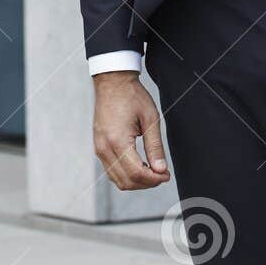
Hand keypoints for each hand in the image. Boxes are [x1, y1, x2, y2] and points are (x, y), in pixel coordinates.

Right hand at [92, 71, 169, 189]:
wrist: (112, 82)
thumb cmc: (132, 96)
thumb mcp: (150, 119)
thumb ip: (155, 147)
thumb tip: (161, 170)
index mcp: (117, 140)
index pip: (136, 173)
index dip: (154, 180)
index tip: (166, 175)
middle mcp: (104, 148)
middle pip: (126, 181)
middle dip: (147, 183)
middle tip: (162, 174)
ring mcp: (99, 148)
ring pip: (117, 179)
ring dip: (136, 181)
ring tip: (152, 171)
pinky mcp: (99, 147)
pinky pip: (111, 170)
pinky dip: (126, 174)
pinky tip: (139, 165)